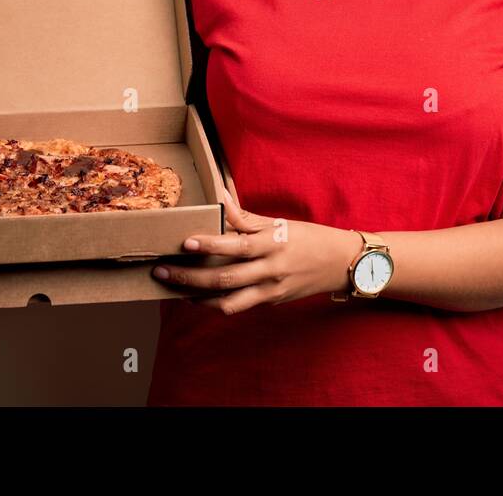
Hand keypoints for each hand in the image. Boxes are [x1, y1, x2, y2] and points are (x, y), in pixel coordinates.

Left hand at [151, 191, 362, 314]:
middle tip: (162, 272)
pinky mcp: (271, 302)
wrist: (340, 263)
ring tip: (174, 289)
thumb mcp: (278, 223)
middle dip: (189, 278)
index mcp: (272, 243)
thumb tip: (220, 196)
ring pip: (228, 302)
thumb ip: (245, 217)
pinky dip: (216, 303)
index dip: (210, 246)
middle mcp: (270, 269)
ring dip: (197, 297)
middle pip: (225, 279)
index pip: (237, 245)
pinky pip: (238, 306)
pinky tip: (198, 296)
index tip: (186, 242)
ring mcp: (270, 290)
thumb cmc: (307, 238)